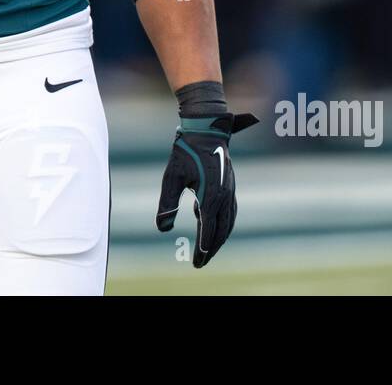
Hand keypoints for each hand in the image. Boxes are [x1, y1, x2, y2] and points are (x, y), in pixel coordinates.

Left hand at [156, 111, 256, 266]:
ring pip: (228, 221)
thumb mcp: (171, 177)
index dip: (203, 248)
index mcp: (211, 195)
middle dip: (212, 248)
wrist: (205, 128)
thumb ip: (167, 203)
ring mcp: (230, 190)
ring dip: (219, 237)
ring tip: (208, 249)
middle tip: (201, 262)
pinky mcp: (229, 184)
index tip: (197, 262)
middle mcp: (224, 195)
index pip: (208, 229)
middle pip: (222, 230)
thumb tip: (162, 228)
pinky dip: (222, 222)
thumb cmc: (186, 151)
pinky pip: (229, 210)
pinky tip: (205, 220)